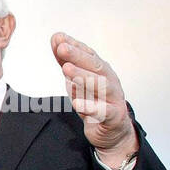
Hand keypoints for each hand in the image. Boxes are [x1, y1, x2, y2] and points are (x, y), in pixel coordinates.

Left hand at [50, 32, 137, 161]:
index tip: (58, 38)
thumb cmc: (96, 101)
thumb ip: (67, 61)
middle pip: (96, 66)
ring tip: (67, 69)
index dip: (74, 45)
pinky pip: (103, 111)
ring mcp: (113, 98)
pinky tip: (77, 102)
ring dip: (83, 76)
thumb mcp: (78, 80)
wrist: (112, 131)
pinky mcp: (113, 117)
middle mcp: (109, 81)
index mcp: (101, 71)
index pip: (88, 54)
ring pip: (101, 86)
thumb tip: (56, 40)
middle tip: (62, 48)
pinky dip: (90, 106)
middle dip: (78, 56)